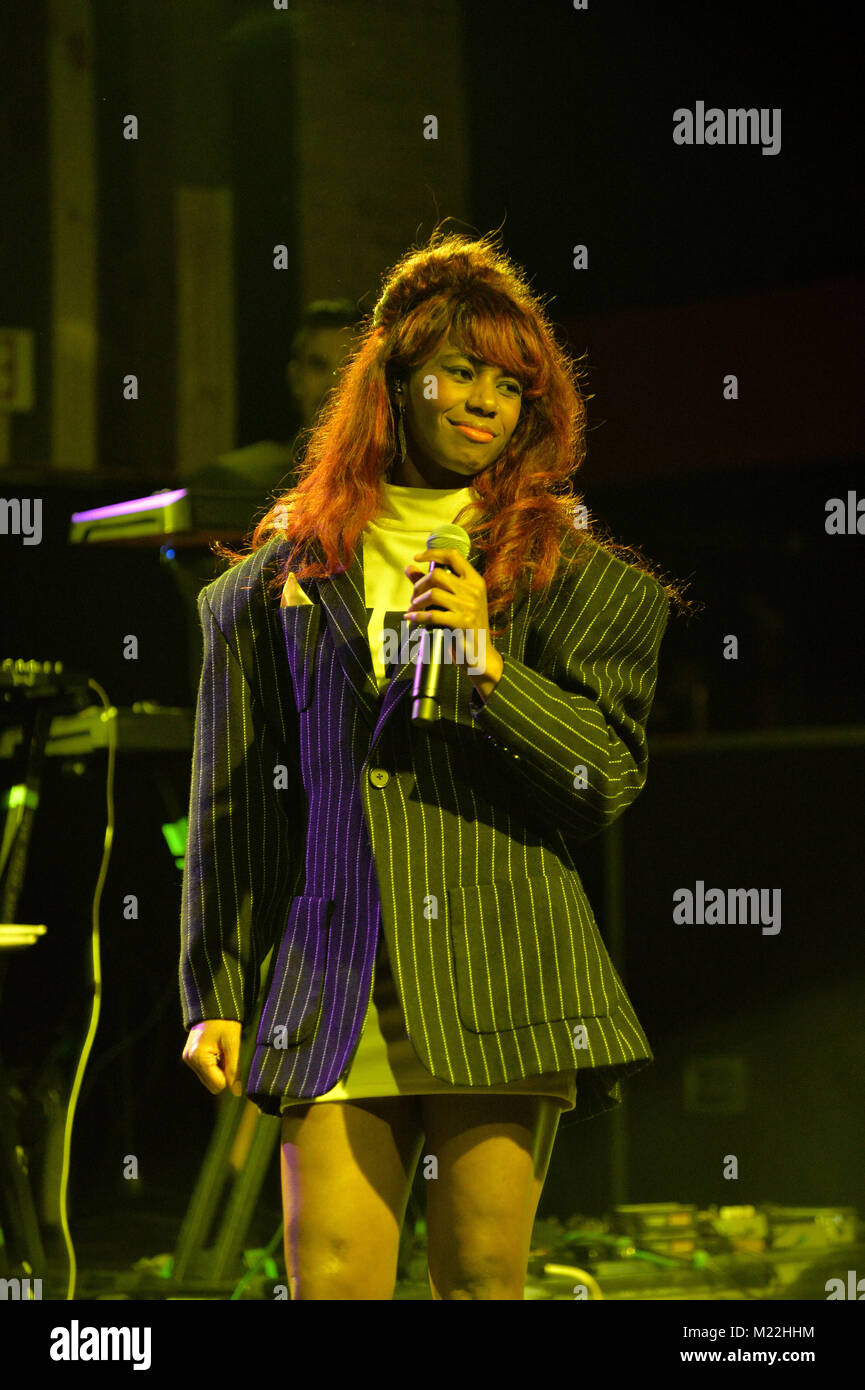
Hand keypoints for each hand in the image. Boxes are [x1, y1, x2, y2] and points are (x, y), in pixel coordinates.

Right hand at [183, 1019, 242, 1096]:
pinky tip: (216, 1049)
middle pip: (212, 1085)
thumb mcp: (233, 1044)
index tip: (231, 1057)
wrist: (213, 1005)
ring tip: (221, 1049)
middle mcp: (189, 1061)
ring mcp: (188, 1059)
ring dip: (219, 1068)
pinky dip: (214, 1064)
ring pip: (209, 1078)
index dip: (229, 1075)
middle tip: (227, 1053)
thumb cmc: (224, 1022)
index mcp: (198, 1059)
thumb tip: (237, 1092)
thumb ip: (234, 1069)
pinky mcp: (190, 1056)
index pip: (218, 1085)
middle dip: (223, 1073)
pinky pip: (205, 1070)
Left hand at [403, 548, 497, 678]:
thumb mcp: (453, 601)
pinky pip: (433, 614)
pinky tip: (411, 619)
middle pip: (438, 575)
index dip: (433, 553)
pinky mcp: (462, 622)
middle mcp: (474, 590)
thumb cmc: (465, 626)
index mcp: (475, 580)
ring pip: (433, 593)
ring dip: (417, 602)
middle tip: (413, 598)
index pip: (453, 556)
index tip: (417, 557)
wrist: (480, 653)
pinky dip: (418, 616)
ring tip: (412, 610)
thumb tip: (409, 568)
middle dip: (419, 585)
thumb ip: (431, 584)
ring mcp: (469, 606)